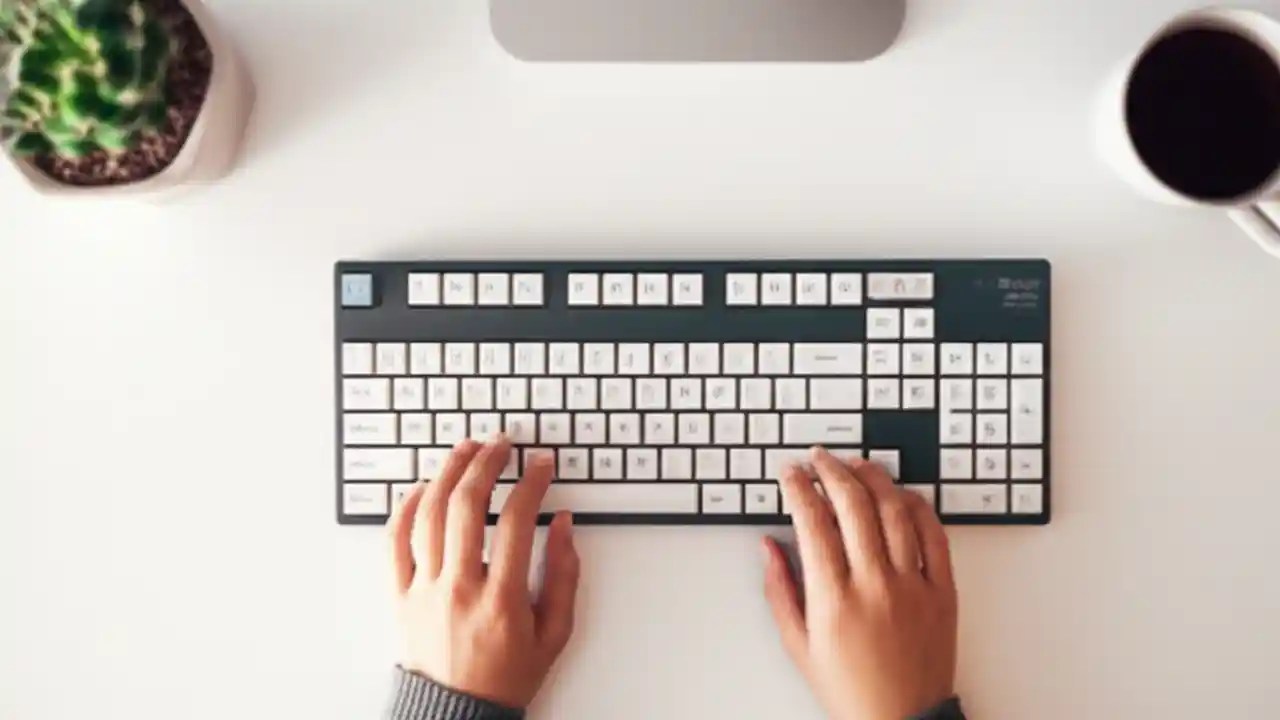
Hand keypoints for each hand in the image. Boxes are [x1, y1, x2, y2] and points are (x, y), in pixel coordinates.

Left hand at [387, 436, 579, 708]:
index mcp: (502, 601)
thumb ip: (564, 576)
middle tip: (501, 444)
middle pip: (468, 507)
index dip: (532, 483)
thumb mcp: (554, 634)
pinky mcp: (399, 595)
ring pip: (429, 515)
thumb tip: (563, 524)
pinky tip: (424, 486)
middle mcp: (459, 590)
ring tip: (465, 449)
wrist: (456, 716)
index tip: (541, 464)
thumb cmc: (506, 676)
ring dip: (448, 472)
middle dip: (486, 464)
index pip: (518, 522)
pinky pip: (394, 542)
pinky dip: (406, 507)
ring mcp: (424, 590)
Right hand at [763, 447, 957, 719]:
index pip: (812, 521)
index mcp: (833, 599)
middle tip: (818, 459)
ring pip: (894, 509)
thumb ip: (780, 589)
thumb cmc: (850, 689)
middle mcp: (874, 585)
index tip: (790, 474)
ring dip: (872, 477)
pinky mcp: (943, 590)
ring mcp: (912, 585)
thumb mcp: (798, 644)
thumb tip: (769, 545)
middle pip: (852, 504)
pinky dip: (917, 505)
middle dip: (830, 470)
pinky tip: (900, 494)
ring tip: (856, 465)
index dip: (798, 487)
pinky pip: (934, 533)